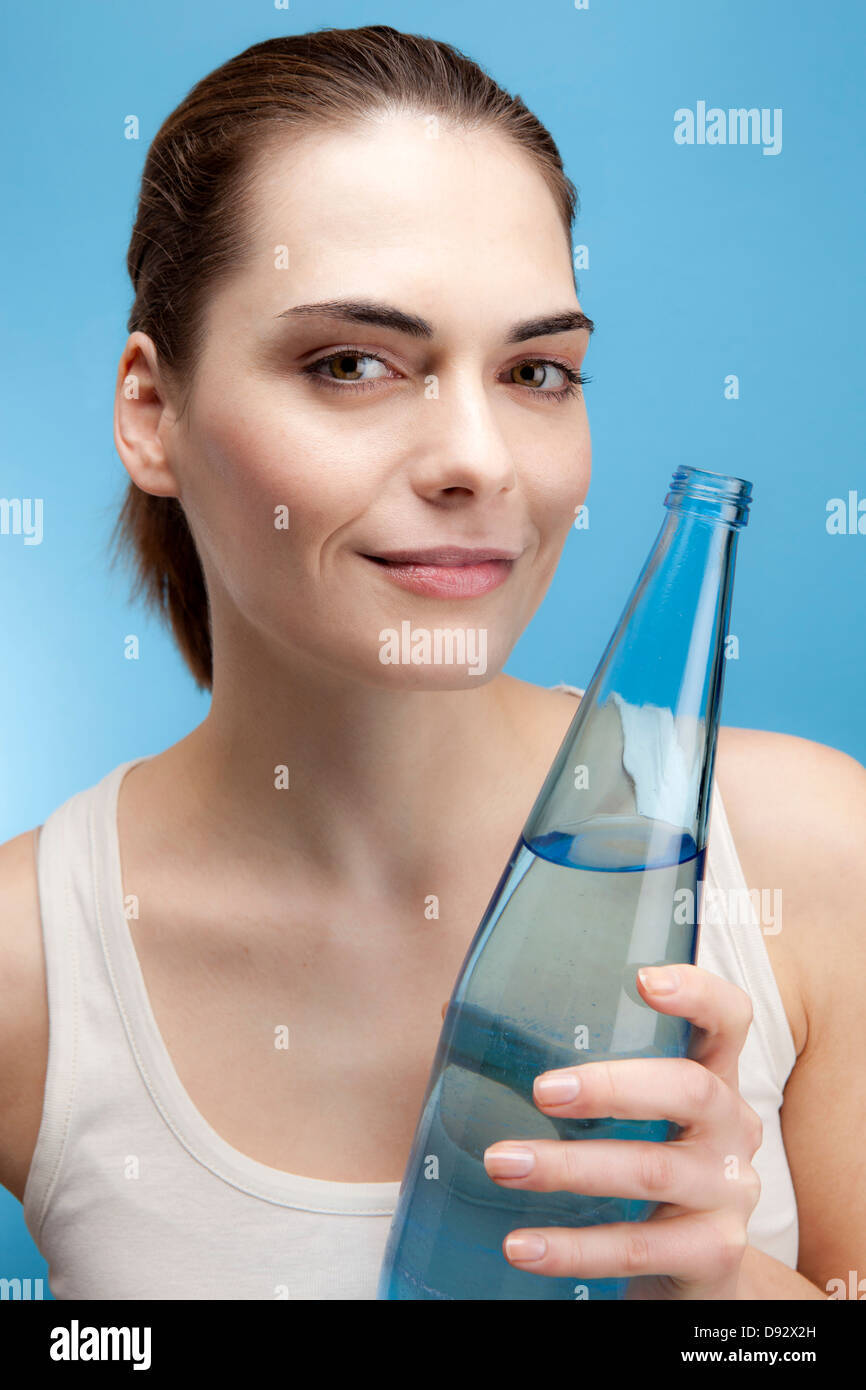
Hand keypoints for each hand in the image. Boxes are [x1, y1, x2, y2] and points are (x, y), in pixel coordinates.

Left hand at [474, 964, 762, 1298]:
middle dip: (611, 1086)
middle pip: (689, 1089)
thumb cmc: (638, 1174)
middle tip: (541, 1090)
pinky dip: (574, 1246)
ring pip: (652, 1171)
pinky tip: (522, 1244)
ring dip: (570, 1167)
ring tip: (502, 1163)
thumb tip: (454, 1019)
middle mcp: (732, 1128)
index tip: (642, 979)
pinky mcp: (713, 1254)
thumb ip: (563, 1070)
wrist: (689, 1275)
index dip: (697, 993)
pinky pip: (638, 1247)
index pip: (728, 1019)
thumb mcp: (624, 1120)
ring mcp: (728, 1193)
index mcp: (713, 1077)